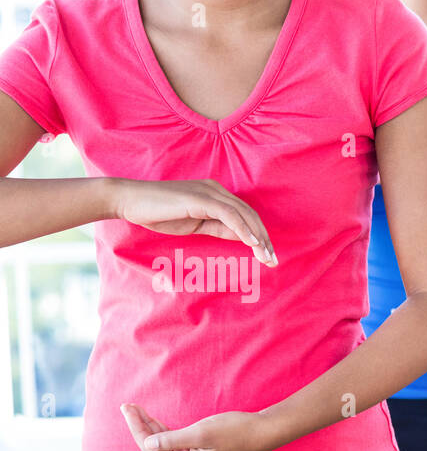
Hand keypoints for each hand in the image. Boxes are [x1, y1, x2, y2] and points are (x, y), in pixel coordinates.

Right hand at [114, 179, 277, 266]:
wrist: (129, 201)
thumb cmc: (158, 213)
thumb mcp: (195, 224)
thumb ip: (218, 228)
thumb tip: (240, 237)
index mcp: (215, 195)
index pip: (245, 215)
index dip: (259, 235)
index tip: (268, 255)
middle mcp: (216, 190)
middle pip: (250, 215)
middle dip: (264, 239)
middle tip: (273, 260)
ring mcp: (209, 192)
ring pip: (243, 215)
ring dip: (258, 238)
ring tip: (266, 257)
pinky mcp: (200, 199)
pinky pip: (229, 215)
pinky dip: (243, 229)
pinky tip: (252, 244)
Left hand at [121, 403, 277, 450]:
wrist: (263, 432)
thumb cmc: (235, 430)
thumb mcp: (201, 432)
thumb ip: (172, 439)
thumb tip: (148, 444)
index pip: (151, 449)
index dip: (137, 428)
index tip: (128, 409)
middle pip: (154, 448)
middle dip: (140, 427)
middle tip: (128, 406)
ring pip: (164, 445)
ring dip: (151, 428)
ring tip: (138, 410)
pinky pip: (175, 443)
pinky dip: (163, 431)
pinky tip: (157, 421)